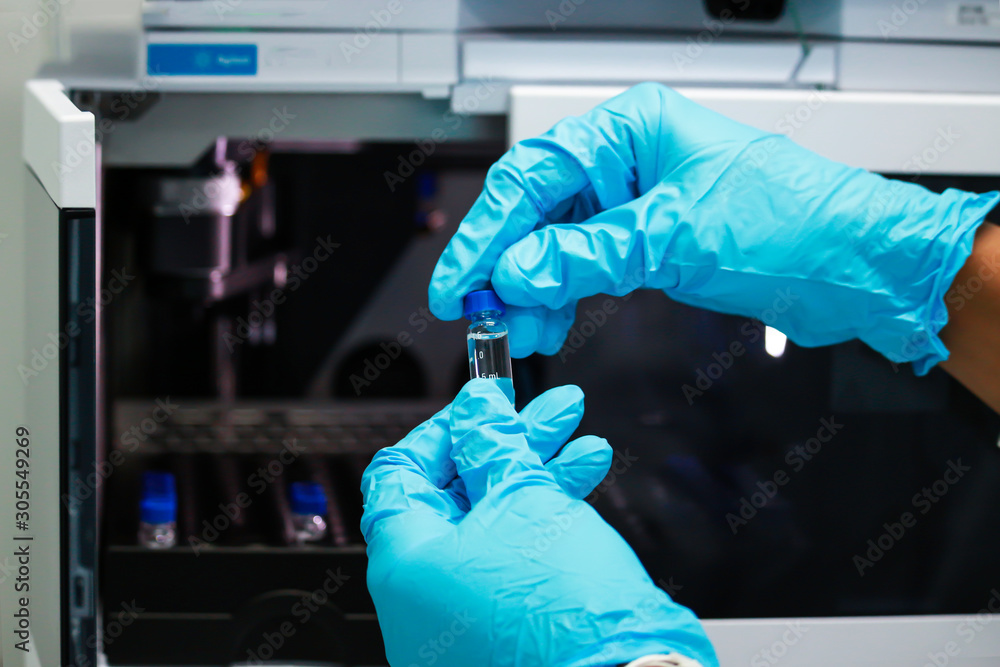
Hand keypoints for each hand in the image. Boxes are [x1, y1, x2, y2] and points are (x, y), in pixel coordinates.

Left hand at [361, 380, 716, 666]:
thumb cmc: (561, 611)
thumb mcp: (524, 498)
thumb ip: (492, 442)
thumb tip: (477, 407)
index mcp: (405, 564)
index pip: (401, 474)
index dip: (445, 431)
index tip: (481, 407)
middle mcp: (423, 598)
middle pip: (454, 494)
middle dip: (506, 442)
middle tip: (543, 411)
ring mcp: (463, 619)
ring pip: (493, 522)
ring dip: (536, 469)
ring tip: (578, 436)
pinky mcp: (505, 629)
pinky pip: (513, 557)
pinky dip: (545, 514)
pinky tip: (583, 475)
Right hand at [429, 82, 998, 373]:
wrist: (857, 265)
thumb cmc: (793, 223)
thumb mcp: (675, 238)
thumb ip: (586, 256)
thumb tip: (517, 270)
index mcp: (630, 132)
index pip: (533, 177)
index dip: (487, 231)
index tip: (460, 279)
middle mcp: (627, 160)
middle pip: (538, 210)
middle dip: (505, 264)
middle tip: (479, 311)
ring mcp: (637, 201)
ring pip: (558, 244)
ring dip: (532, 288)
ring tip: (514, 328)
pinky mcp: (650, 240)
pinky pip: (587, 265)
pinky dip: (564, 295)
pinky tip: (548, 321)